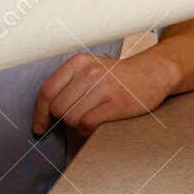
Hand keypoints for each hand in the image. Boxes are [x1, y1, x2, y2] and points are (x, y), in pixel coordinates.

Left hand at [31, 51, 177, 135]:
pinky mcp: (116, 103)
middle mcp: (89, 72)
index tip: (40, 128)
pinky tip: (96, 124)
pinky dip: (87, 130)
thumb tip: (44, 115)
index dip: (40, 114)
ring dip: (76, 125)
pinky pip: (87, 124)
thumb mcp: (91, 68)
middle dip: (63, 119)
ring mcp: (103, 87)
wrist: (153, 73)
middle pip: (58, 108)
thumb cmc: (118, 76)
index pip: (47, 91)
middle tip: (77, 117)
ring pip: (71, 118)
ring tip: (90, 118)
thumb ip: (68, 85)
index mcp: (79, 63)